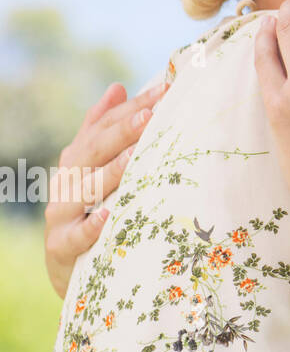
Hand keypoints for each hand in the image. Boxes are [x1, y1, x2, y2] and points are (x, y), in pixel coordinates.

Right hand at [44, 80, 167, 298]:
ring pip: (85, 190)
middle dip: (122, 132)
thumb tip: (117, 87)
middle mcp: (67, 181)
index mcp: (77, 159)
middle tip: (152, 114)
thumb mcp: (94, 167)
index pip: (103, 127)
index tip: (165, 90)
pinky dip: (92, 225)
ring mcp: (61, 214)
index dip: (132, 107)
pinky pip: (75, 236)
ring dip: (110, 173)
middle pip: (93, 152)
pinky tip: (110, 212)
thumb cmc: (90, 207)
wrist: (67, 264)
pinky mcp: (61, 247)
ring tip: (134, 156)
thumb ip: (102, 128)